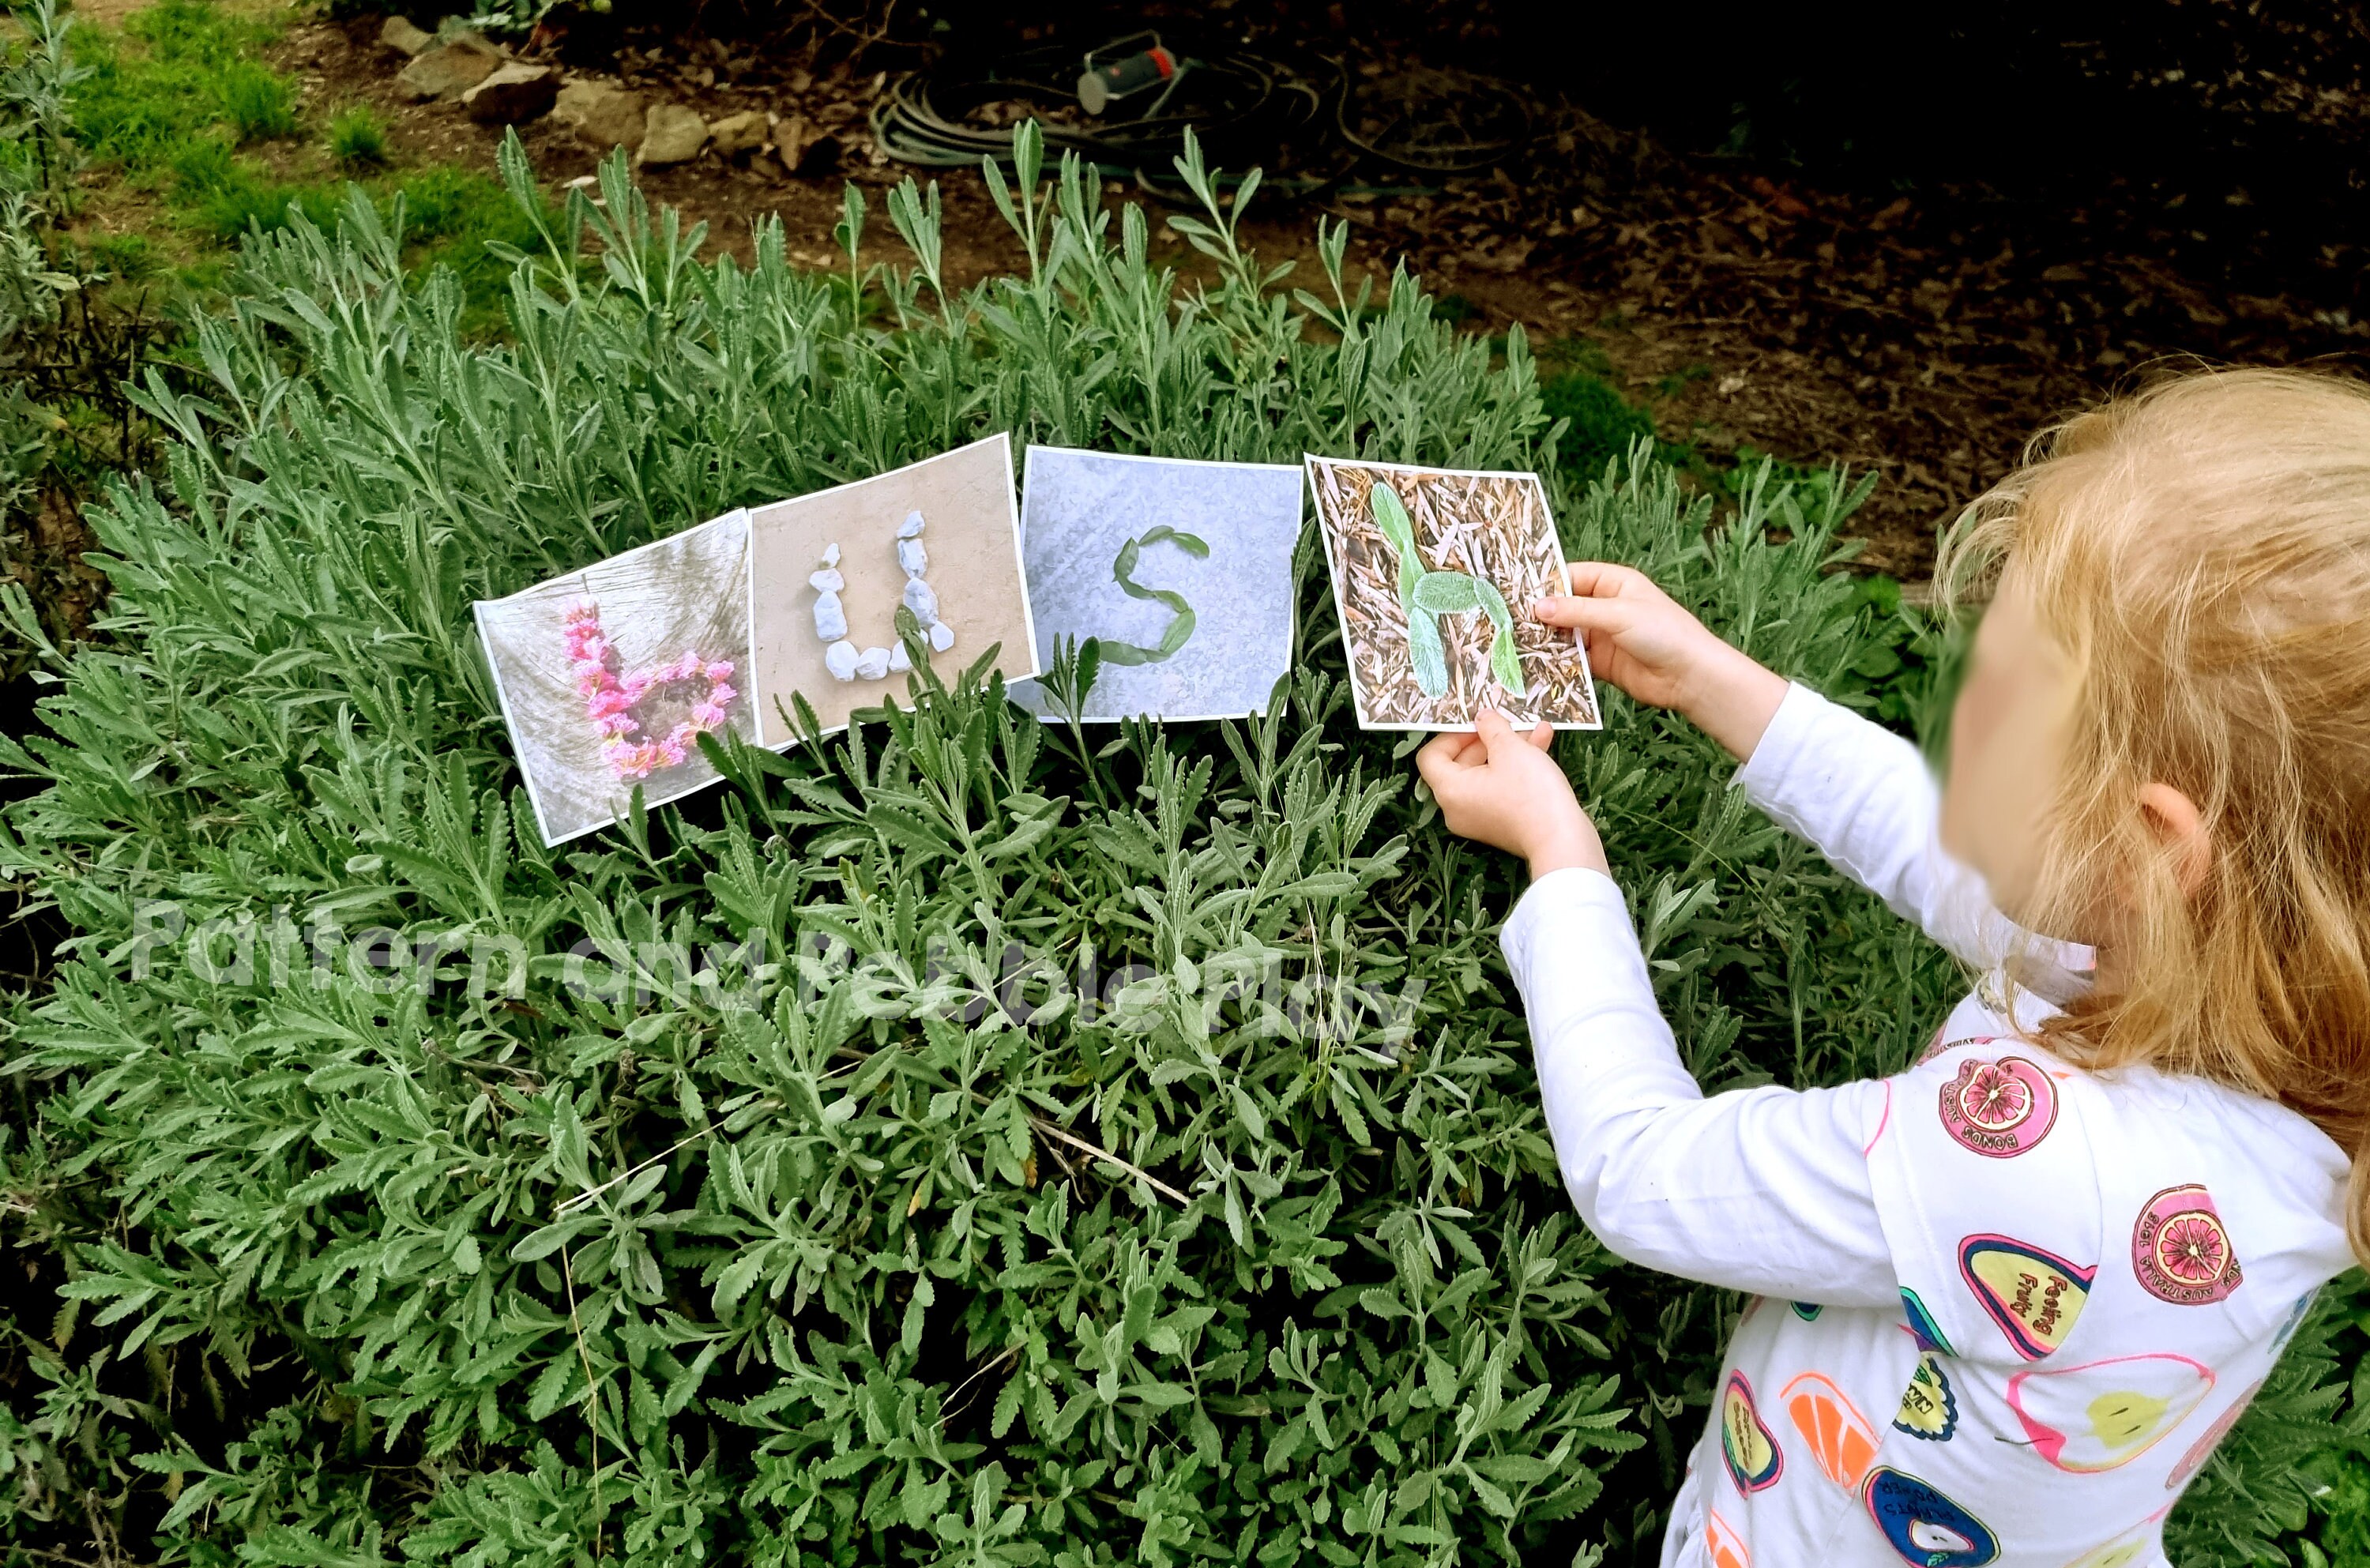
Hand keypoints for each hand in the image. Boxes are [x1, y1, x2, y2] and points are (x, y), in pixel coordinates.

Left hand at [1416, 710, 1608, 878]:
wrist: (1563, 839)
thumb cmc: (1531, 793)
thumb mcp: (1510, 749)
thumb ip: (1491, 727)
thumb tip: (1482, 718)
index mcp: (1450, 791)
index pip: (1431, 756)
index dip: (1451, 734)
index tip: (1476, 723)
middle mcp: (1458, 808)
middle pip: (1461, 763)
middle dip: (1488, 738)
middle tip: (1507, 721)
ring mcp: (1480, 817)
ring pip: (1487, 773)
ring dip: (1509, 748)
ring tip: (1533, 728)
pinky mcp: (1502, 822)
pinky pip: (1501, 787)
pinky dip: (1517, 767)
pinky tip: (1542, 742)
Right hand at [1534, 563, 1788, 760]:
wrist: (1691, 676)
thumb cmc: (1664, 633)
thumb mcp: (1618, 614)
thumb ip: (1577, 611)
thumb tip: (1538, 607)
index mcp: (1613, 583)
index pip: (1570, 577)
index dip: (1544, 585)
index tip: (1515, 593)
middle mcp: (1605, 606)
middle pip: (1563, 607)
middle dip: (1540, 616)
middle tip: (1507, 622)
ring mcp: (1601, 636)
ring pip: (1565, 635)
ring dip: (1545, 642)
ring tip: (1514, 647)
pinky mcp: (1601, 663)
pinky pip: (1572, 661)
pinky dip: (1556, 664)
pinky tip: (1535, 668)